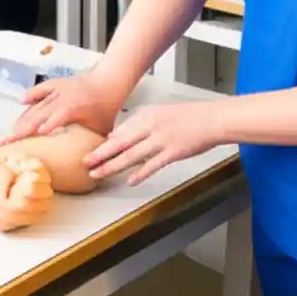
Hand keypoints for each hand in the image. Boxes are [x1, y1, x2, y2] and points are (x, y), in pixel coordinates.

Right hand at [2, 72, 125, 142]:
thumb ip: (94, 147)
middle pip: (36, 115)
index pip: (51, 121)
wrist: (109, 82)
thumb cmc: (107, 108)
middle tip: (6, 143)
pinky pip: (40, 90)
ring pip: (35, 106)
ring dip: (22, 119)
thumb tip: (91, 167)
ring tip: (10, 133)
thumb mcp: (102, 130)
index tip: (27, 141)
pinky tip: (22, 101)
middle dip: (20, 130)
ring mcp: (57, 90)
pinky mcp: (56, 84)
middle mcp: (61, 98)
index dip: (40, 129)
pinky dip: (31, 95)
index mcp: (72, 108)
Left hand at [83, 102, 221, 185]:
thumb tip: (119, 137)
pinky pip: (153, 164)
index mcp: (146, 115)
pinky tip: (130, 181)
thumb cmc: (187, 117)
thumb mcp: (159, 114)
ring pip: (131, 155)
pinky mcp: (173, 152)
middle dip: (100, 154)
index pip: (119, 131)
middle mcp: (150, 126)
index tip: (91, 152)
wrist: (211, 119)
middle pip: (120, 143)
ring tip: (98, 174)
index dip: (103, 144)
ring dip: (112, 166)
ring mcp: (161, 140)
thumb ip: (139, 125)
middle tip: (85, 163)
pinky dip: (140, 173)